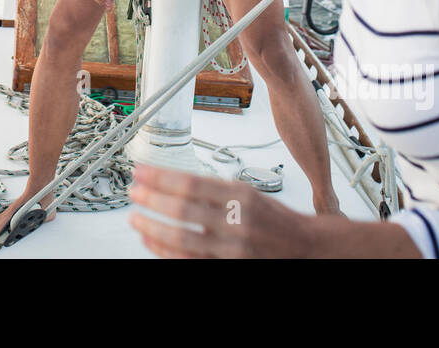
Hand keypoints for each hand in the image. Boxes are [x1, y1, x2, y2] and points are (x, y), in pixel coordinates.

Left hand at [127, 164, 310, 257]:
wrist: (305, 247)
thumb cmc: (276, 219)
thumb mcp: (249, 193)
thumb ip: (215, 189)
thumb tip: (173, 182)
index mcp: (241, 196)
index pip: (191, 183)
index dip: (161, 177)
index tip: (141, 171)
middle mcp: (237, 221)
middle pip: (183, 209)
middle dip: (152, 199)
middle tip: (133, 191)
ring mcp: (232, 248)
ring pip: (182, 237)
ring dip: (153, 226)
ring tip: (135, 216)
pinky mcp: (228, 267)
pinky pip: (189, 260)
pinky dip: (164, 250)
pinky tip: (150, 240)